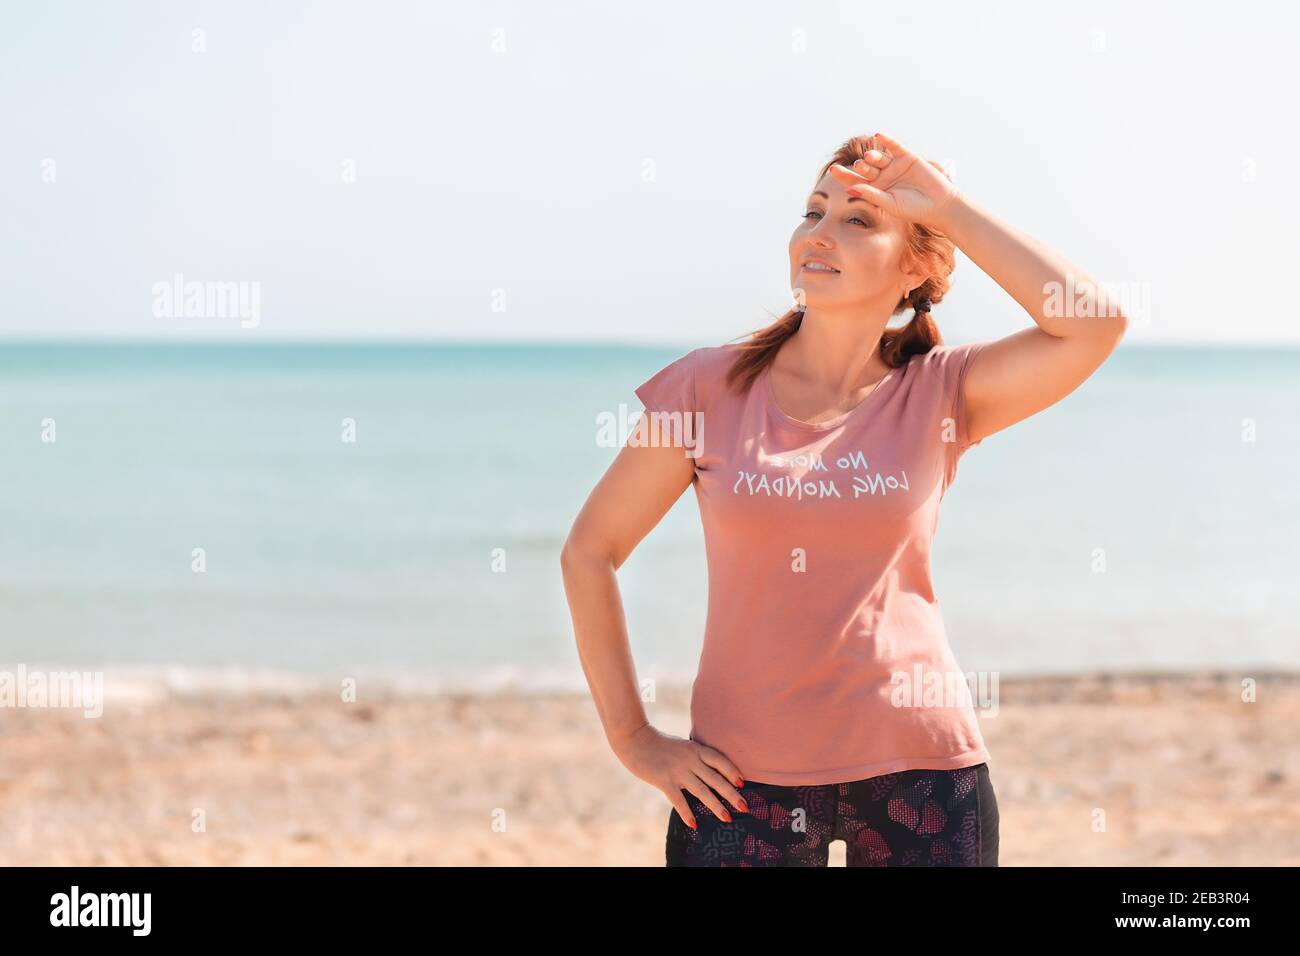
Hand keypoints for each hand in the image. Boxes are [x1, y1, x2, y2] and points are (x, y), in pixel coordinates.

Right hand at [610, 723, 746, 828]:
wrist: (634, 738)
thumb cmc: (657, 743)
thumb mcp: (680, 746)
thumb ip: (693, 757)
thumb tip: (705, 771)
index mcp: (695, 749)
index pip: (719, 760)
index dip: (732, 771)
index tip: (742, 783)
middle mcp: (690, 759)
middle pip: (715, 778)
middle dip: (731, 794)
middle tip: (744, 806)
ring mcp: (677, 770)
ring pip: (702, 791)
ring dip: (716, 806)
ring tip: (727, 818)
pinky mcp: (664, 780)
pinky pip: (678, 800)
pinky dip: (687, 813)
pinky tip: (694, 824)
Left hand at [828, 131, 959, 228]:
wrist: (937, 204)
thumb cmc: (912, 209)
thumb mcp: (889, 203)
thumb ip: (871, 195)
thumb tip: (850, 189)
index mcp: (875, 190)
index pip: (855, 181)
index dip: (844, 175)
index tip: (832, 170)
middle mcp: (882, 176)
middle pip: (865, 168)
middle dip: (860, 167)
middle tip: (859, 166)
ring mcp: (894, 166)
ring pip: (878, 157)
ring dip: (872, 156)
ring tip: (869, 158)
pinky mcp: (907, 157)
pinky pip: (894, 146)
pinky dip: (887, 140)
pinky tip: (878, 136)